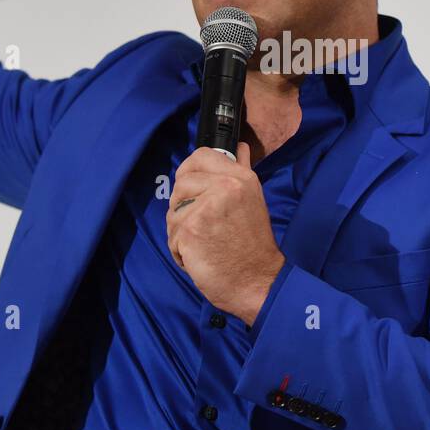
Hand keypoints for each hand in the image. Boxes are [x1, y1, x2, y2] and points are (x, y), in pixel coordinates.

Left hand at [166, 141, 285, 324]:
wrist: (257, 281)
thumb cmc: (253, 245)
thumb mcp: (253, 199)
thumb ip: (241, 171)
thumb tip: (240, 148)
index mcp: (239, 177)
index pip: (200, 156)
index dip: (190, 171)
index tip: (194, 188)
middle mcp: (223, 187)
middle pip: (180, 184)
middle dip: (185, 208)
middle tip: (206, 227)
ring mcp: (204, 208)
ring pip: (173, 211)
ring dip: (181, 231)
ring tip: (205, 243)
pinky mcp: (189, 231)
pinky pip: (171, 235)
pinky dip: (181, 251)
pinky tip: (200, 257)